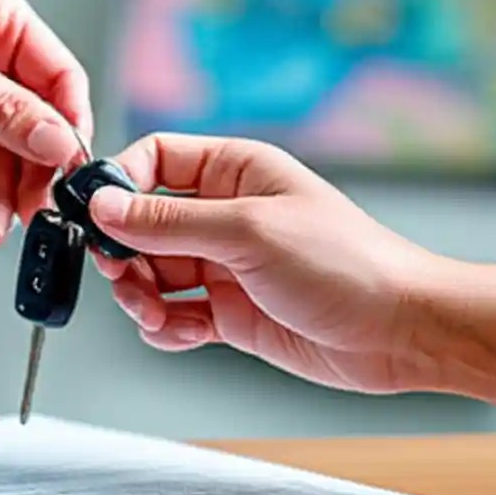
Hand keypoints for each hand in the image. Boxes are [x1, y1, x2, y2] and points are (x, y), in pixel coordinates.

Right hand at [87, 134, 446, 393]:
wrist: (399, 332)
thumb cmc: (349, 266)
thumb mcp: (249, 232)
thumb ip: (169, 222)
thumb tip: (106, 206)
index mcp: (234, 171)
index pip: (154, 160)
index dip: (119, 185)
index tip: (96, 217)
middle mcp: (225, 214)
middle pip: (142, 224)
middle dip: (125, 255)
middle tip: (124, 279)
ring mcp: (225, 265)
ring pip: (152, 274)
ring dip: (142, 298)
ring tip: (156, 315)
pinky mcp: (230, 312)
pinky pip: (174, 316)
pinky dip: (166, 329)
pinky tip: (182, 333)